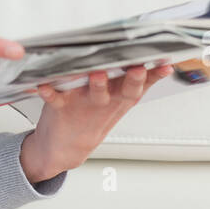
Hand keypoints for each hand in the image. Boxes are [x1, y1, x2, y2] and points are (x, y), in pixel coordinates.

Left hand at [19, 63, 175, 183]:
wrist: (65, 147)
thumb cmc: (93, 116)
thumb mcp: (121, 102)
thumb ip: (139, 83)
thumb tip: (162, 61)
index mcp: (119, 97)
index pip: (142, 85)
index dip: (155, 77)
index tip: (164, 66)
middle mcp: (105, 101)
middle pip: (124, 90)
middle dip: (133, 79)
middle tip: (138, 68)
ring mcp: (84, 104)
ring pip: (95, 94)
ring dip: (97, 84)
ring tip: (98, 73)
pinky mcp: (61, 106)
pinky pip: (55, 98)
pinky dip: (49, 92)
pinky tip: (45, 84)